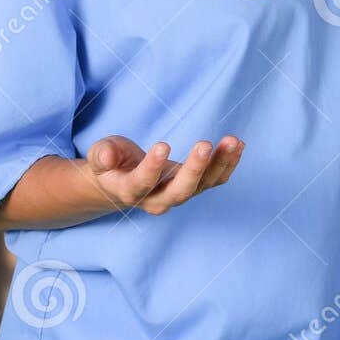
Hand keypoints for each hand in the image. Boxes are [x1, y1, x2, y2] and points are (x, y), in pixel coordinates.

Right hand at [83, 134, 243, 216]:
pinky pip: (216, 179)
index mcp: (129, 191)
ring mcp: (179, 195)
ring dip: (219, 163)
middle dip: (194, 169)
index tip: (162, 145)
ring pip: (202, 185)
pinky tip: (239, 144)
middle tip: (204, 143)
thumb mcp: (100, 154)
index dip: (151, 167)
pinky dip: (229, 164)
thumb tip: (105, 155)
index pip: (141, 184)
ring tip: (233, 140)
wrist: (123, 179)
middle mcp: (157, 199)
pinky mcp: (195, 186)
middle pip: (179, 192)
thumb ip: (102, 154)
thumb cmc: (112, 163)